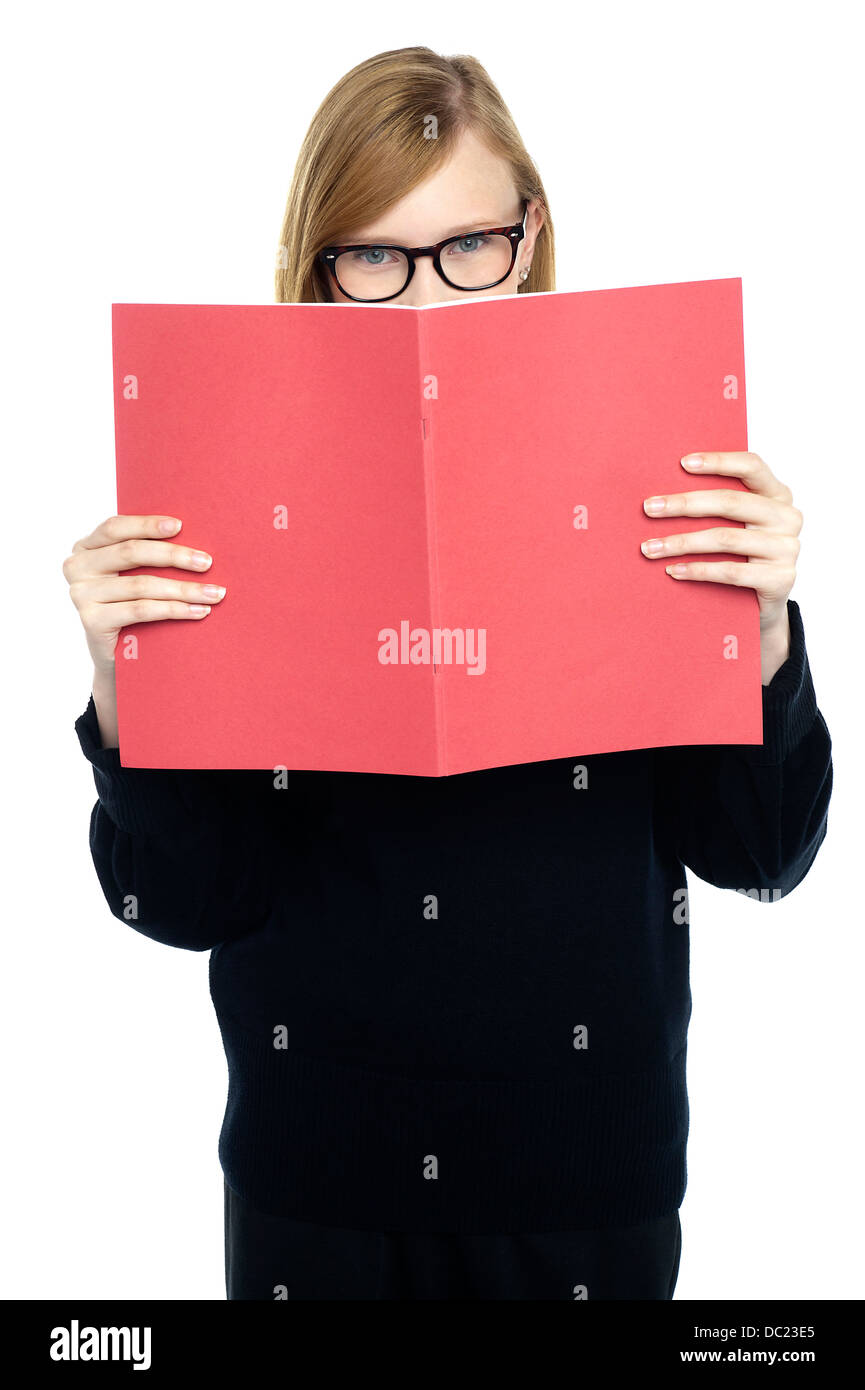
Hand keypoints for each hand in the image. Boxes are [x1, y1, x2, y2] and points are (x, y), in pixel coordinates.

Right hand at [63, 514, 226, 674]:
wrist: (118, 656)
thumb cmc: (132, 605)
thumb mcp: (132, 573)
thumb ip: (146, 554)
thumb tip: (191, 536)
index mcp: (86, 547)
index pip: (115, 527)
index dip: (147, 524)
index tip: (180, 525)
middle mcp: (76, 567)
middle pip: (131, 553)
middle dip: (174, 556)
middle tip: (207, 562)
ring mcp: (81, 595)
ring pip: (141, 584)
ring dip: (184, 589)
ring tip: (214, 593)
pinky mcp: (92, 621)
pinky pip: (141, 610)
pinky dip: (175, 610)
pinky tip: (199, 611)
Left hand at [640, 452, 801, 682]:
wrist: (764, 605)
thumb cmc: (743, 556)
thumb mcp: (738, 524)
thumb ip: (719, 504)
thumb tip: (666, 494)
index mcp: (778, 494)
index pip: (752, 466)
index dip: (719, 461)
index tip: (683, 463)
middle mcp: (788, 517)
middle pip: (730, 503)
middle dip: (684, 504)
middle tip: (650, 508)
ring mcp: (787, 549)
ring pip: (725, 538)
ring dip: (681, 542)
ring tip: (650, 547)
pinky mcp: (780, 579)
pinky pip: (730, 572)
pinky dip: (697, 570)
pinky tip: (672, 570)